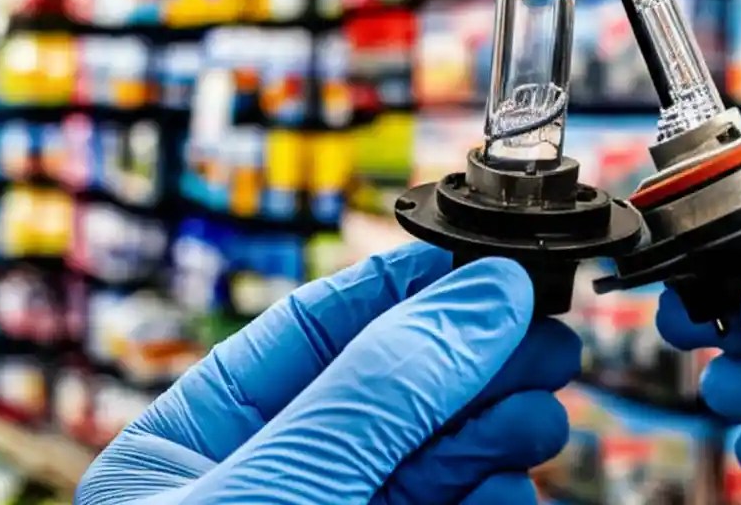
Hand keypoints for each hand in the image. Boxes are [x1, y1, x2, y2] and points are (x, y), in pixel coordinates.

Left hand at [77, 243, 578, 504]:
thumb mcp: (282, 492)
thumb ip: (381, 391)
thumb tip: (477, 294)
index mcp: (193, 450)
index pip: (313, 332)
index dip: (407, 287)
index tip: (487, 260)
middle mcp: (265, 489)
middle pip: (390, 391)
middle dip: (472, 358)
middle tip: (547, 330)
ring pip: (431, 460)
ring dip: (495, 426)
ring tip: (545, 405)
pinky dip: (495, 500)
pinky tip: (518, 488)